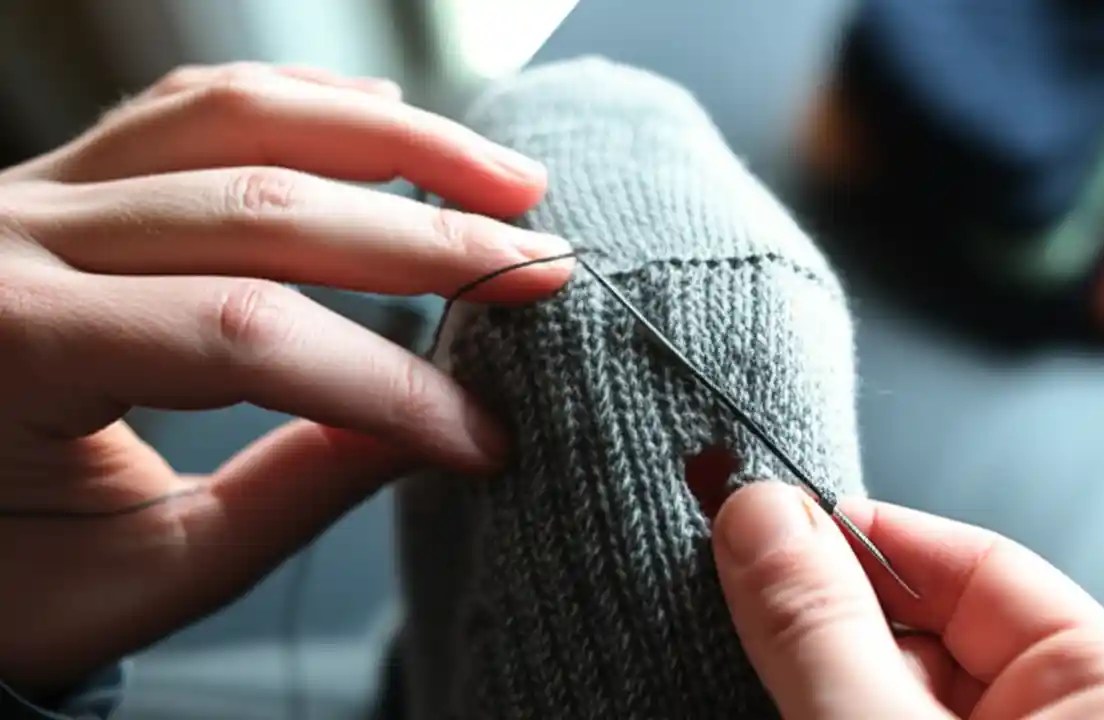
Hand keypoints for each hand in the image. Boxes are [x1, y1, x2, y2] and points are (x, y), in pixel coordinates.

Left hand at [0, 62, 572, 694]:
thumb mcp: (138, 572)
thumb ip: (288, 496)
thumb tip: (436, 430)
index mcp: (12, 349)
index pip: (245, 338)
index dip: (386, 383)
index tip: (483, 437)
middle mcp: (13, 238)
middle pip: (261, 203)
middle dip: (425, 241)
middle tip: (543, 269)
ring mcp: (35, 187)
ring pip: (237, 116)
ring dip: (392, 142)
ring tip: (504, 180)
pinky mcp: (65, 174)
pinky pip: (195, 105)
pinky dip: (307, 104)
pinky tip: (390, 120)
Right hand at [712, 482, 1103, 718]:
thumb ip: (825, 633)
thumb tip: (759, 515)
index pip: (980, 568)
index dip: (868, 535)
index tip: (771, 519)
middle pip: (927, 633)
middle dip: (826, 611)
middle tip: (730, 586)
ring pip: (893, 692)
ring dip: (814, 669)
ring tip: (730, 643)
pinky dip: (823, 710)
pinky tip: (765, 693)